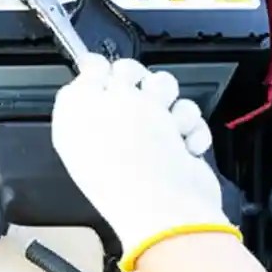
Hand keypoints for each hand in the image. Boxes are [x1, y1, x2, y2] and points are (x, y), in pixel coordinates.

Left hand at [51, 55, 239, 271]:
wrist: (172, 208)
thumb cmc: (130, 159)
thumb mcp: (97, 105)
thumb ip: (90, 77)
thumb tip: (90, 63)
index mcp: (80, 121)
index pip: (90, 76)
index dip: (105, 72)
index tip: (114, 80)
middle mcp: (111, 128)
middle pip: (133, 79)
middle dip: (144, 85)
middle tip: (145, 104)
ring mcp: (145, 140)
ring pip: (166, 95)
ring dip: (171, 109)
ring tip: (168, 130)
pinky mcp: (175, 150)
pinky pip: (188, 120)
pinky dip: (190, 132)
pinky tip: (183, 148)